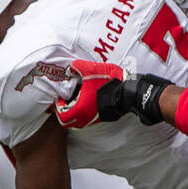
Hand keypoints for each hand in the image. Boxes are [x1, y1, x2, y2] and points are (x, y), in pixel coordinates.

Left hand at [54, 60, 172, 128]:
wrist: (130, 92)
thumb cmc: (110, 83)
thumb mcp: (91, 70)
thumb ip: (77, 67)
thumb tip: (71, 67)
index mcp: (80, 109)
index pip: (61, 114)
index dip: (57, 106)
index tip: (61, 97)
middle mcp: (86, 118)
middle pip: (68, 121)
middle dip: (65, 111)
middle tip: (66, 100)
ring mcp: (95, 119)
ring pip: (78, 121)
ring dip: (74, 112)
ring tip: (76, 99)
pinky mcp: (103, 117)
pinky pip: (87, 118)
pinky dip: (83, 112)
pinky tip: (87, 100)